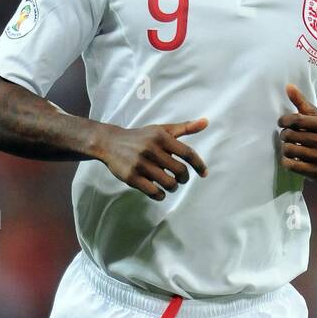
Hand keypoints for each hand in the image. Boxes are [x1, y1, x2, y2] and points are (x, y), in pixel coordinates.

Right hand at [93, 118, 207, 200]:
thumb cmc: (141, 137)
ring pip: (168, 183)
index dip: (199, 165)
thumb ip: (184, 128)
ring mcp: (141, 164)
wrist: (110, 143)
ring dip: (173, 187)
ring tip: (170, 185)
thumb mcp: (161, 130)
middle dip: (184, 178)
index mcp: (161, 137)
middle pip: (180, 171)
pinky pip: (154, 192)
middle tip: (181, 179)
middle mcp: (151, 149)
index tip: (204, 173)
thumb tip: (206, 122)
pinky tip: (160, 192)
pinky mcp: (131, 177)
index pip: (187, 153)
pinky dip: (160, 195)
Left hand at [278, 84, 316, 179]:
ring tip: (289, 146)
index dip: (284, 120)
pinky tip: (290, 158)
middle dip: (284, 135)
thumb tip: (288, 86)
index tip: (281, 122)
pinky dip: (286, 161)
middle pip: (290, 135)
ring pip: (289, 150)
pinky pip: (292, 166)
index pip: (296, 120)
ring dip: (284, 148)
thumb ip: (301, 101)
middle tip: (286, 136)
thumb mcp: (314, 116)